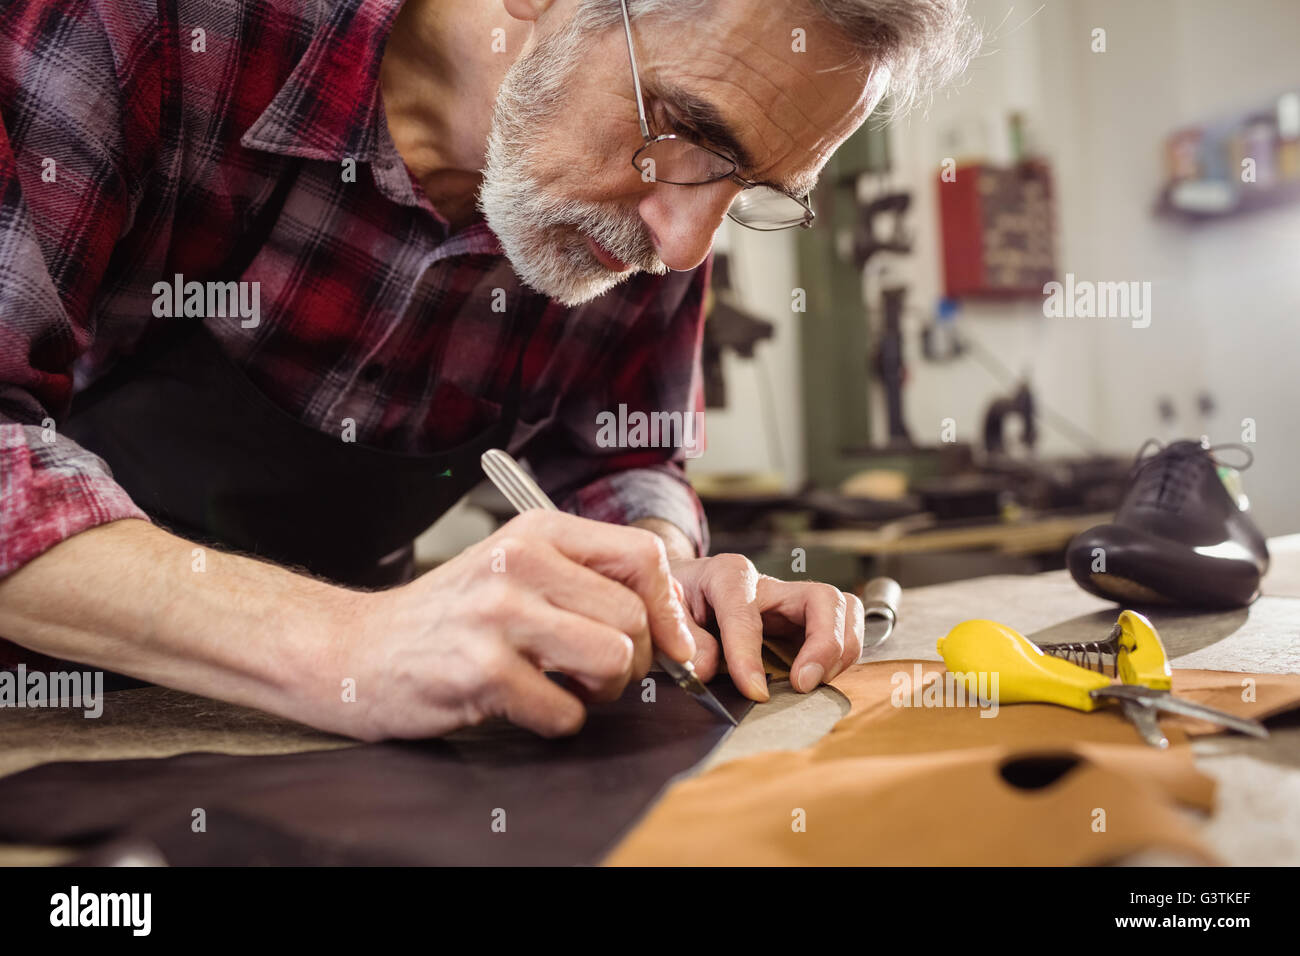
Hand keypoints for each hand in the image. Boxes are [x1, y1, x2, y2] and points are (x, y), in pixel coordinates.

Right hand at [337, 511, 697, 739]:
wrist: (356, 649)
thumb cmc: (450, 616)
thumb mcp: (516, 569)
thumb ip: (587, 579)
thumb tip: (674, 621)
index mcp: (536, 532)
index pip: (643, 556)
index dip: (669, 608)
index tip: (673, 644)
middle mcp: (519, 563)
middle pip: (634, 619)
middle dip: (634, 661)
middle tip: (596, 672)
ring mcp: (498, 616)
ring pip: (612, 660)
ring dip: (601, 692)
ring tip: (566, 686)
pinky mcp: (481, 671)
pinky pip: (567, 712)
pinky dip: (558, 721)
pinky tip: (526, 705)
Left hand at [669, 555, 864, 700]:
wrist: (684, 586)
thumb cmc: (676, 599)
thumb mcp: (666, 613)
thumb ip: (683, 638)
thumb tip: (706, 669)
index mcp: (729, 575)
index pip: (748, 614)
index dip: (750, 657)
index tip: (755, 692)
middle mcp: (769, 583)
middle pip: (823, 599)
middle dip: (823, 645)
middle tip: (803, 684)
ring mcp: (791, 600)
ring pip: (844, 609)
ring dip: (839, 650)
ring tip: (812, 682)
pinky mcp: (804, 619)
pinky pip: (842, 626)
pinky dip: (841, 653)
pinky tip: (817, 676)